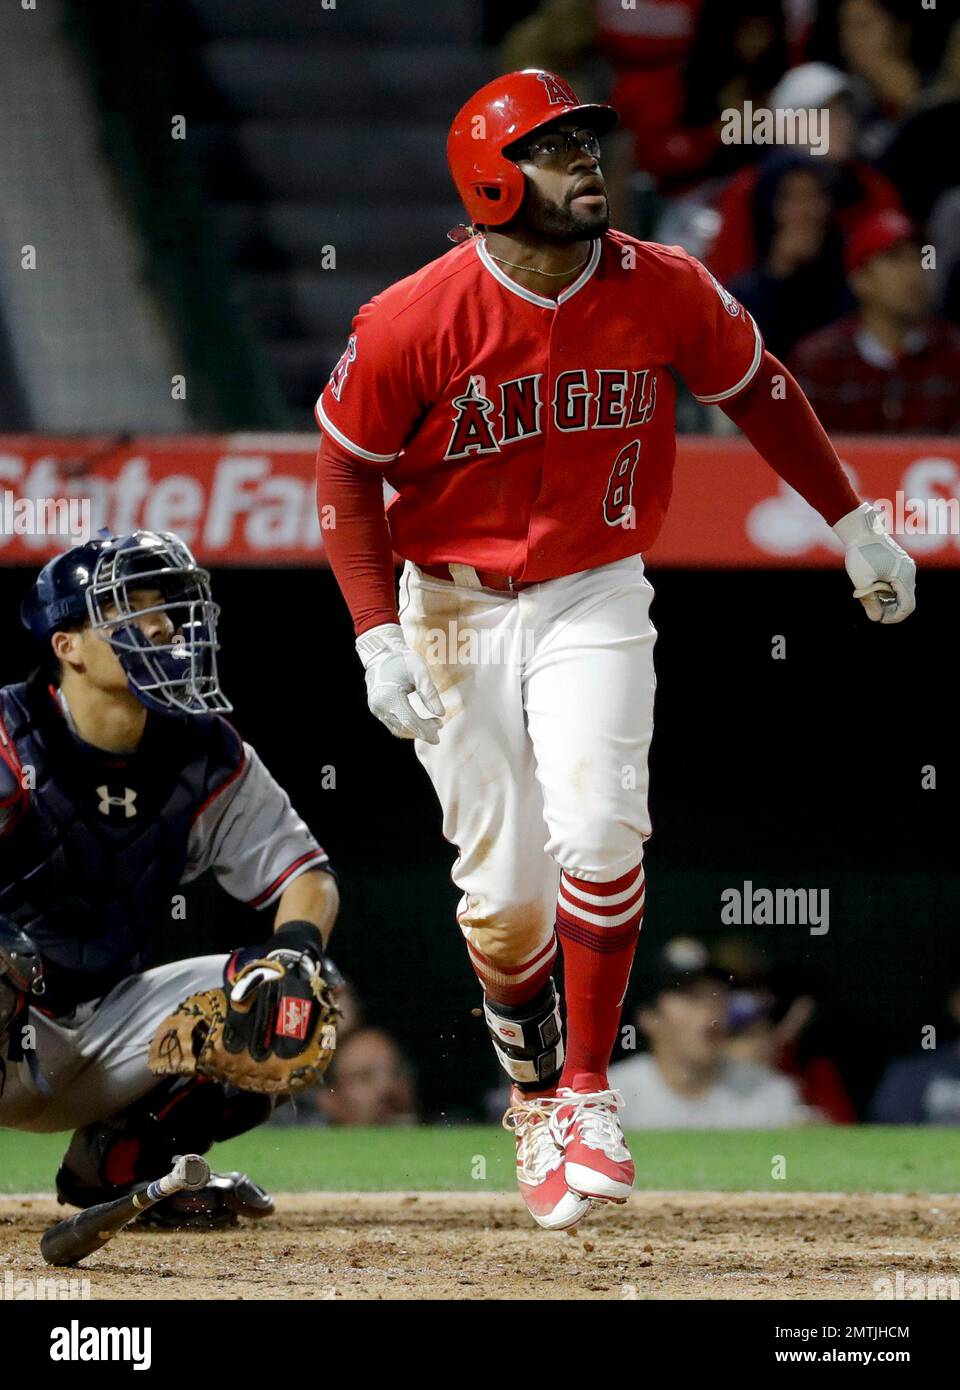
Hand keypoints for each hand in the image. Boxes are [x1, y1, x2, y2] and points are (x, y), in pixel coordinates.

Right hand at [355, 622, 443, 742]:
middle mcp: (379, 706)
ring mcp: (375, 708)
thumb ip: (430, 694)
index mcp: (390, 696)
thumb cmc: (402, 660)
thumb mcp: (421, 673)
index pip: (410, 721)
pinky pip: (391, 723)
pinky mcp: (375, 708)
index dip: (426, 728)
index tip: (440, 727)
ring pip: (396, 728)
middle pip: (404, 727)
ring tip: (430, 726)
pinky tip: (417, 722)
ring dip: (414, 730)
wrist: (381, 652)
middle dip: (422, 731)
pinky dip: (405, 725)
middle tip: (438, 728)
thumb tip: (441, 714)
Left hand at [833, 503, 915, 623]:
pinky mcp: (901, 563)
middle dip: (891, 608)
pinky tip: (874, 586)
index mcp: (903, 576)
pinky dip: (889, 589)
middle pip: (906, 600)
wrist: (861, 531)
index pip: (908, 606)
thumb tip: (876, 618)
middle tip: (872, 609)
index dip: (894, 617)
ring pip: (903, 591)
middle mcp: (909, 571)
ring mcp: (907, 566)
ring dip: (889, 599)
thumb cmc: (860, 554)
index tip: (879, 619)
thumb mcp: (862, 581)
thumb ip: (870, 601)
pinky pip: (900, 582)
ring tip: (870, 595)